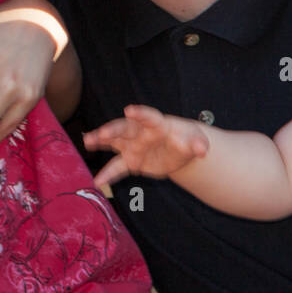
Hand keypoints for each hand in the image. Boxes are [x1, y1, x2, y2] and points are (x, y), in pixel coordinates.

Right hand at [83, 105, 209, 191]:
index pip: (148, 117)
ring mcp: (133, 145)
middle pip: (124, 128)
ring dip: (101, 141)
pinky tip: (98, 182)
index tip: (129, 111)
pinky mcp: (130, 160)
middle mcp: (141, 132)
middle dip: (112, 130)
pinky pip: (117, 167)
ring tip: (88, 141)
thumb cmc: (188, 140)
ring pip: (114, 142)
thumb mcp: (196, 141)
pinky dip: (108, 174)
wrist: (180, 150)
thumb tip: (203, 150)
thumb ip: (198, 145)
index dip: (140, 114)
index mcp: (157, 124)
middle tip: (101, 133)